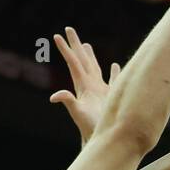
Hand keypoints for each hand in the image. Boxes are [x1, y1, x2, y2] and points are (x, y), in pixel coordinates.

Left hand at [50, 27, 120, 145]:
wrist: (101, 140)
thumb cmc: (90, 128)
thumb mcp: (78, 114)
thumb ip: (68, 102)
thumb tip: (54, 97)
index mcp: (82, 86)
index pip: (73, 63)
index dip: (65, 49)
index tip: (57, 36)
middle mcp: (89, 86)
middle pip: (82, 61)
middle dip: (76, 45)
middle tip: (70, 29)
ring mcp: (100, 91)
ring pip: (95, 68)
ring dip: (91, 56)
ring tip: (86, 44)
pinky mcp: (111, 97)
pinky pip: (112, 81)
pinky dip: (114, 72)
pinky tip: (115, 65)